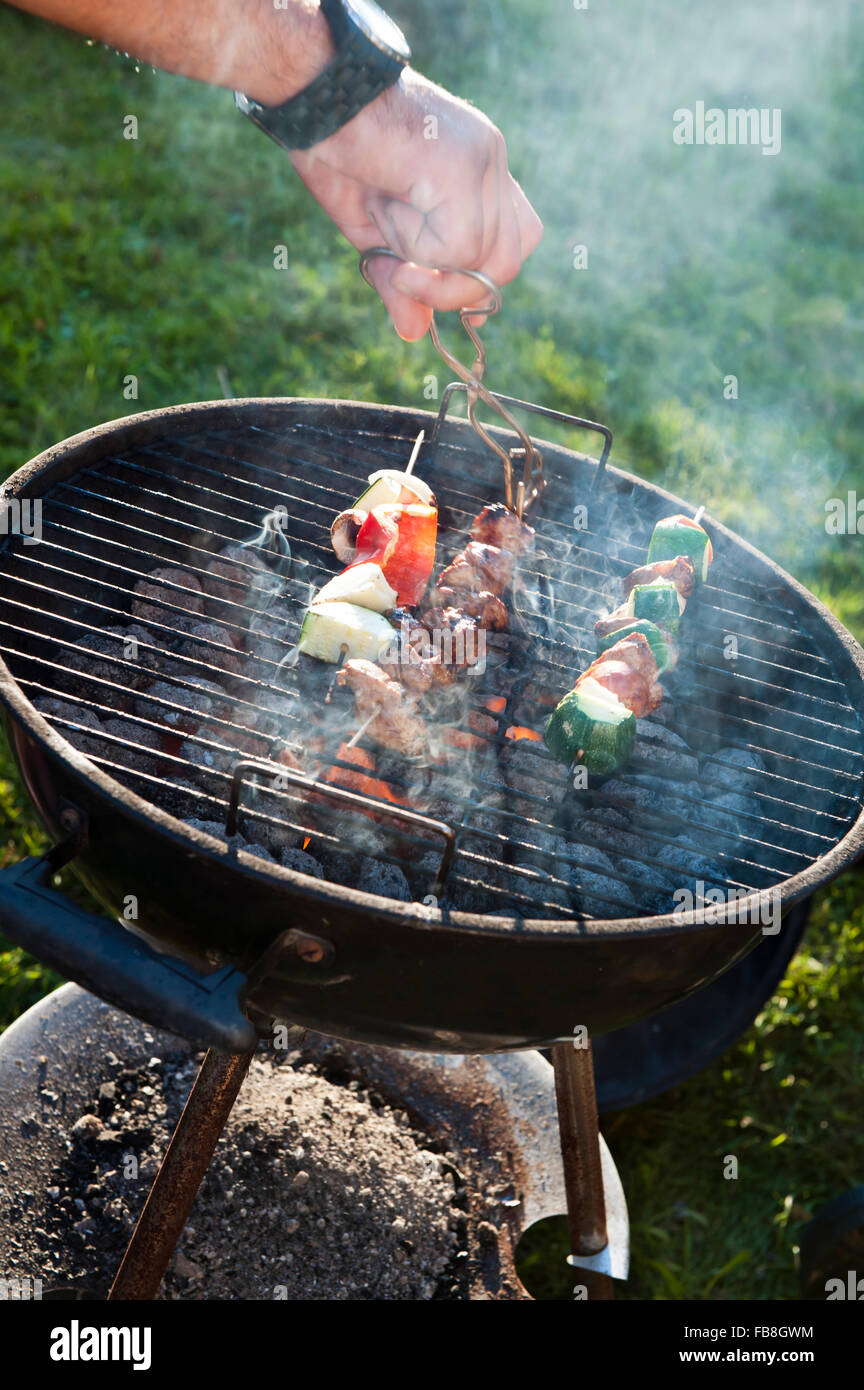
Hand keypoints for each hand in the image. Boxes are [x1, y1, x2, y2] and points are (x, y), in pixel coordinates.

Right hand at [289, 69, 542, 339]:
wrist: (312, 93)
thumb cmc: (334, 149)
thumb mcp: (372, 232)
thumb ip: (401, 280)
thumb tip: (414, 335)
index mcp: (479, 168)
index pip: (515, 239)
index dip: (481, 279)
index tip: (440, 291)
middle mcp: (491, 159)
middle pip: (508, 260)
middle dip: (455, 289)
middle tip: (401, 273)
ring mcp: (483, 160)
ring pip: (485, 261)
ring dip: (430, 268)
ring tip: (387, 228)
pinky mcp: (462, 168)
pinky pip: (457, 248)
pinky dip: (416, 248)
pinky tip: (386, 205)